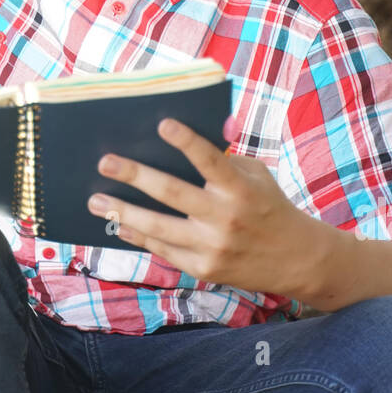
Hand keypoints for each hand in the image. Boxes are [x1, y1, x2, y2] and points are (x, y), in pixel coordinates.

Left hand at [86, 116, 301, 293]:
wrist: (296, 259)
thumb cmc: (270, 206)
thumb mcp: (258, 176)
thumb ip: (225, 160)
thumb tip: (190, 137)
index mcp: (241, 189)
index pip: (210, 160)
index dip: (186, 141)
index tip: (162, 123)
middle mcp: (225, 218)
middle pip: (172, 193)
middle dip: (135, 176)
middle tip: (105, 162)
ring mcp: (213, 247)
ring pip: (158, 228)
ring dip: (122, 211)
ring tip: (95, 199)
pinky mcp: (204, 269)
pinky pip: (163, 250)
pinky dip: (138, 236)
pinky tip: (118, 224)